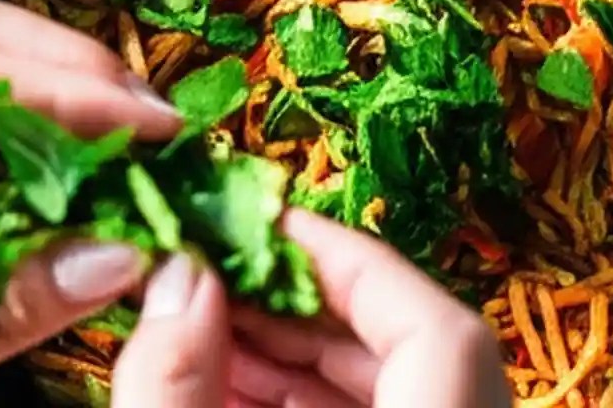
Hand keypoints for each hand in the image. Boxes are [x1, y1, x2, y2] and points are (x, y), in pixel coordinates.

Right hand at [111, 210, 510, 407]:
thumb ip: (172, 388)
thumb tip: (180, 275)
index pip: (441, 334)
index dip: (349, 263)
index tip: (261, 223)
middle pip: (416, 352)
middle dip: (306, 305)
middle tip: (216, 270)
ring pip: (398, 393)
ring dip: (301, 357)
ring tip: (206, 328)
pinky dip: (310, 405)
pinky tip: (227, 390)